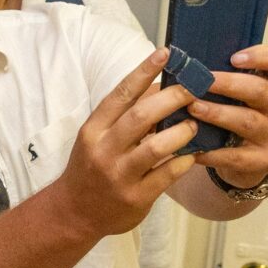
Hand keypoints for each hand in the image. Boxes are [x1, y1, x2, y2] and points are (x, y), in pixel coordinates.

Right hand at [62, 49, 201, 236]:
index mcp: (93, 130)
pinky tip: (192, 155)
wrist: (72, 213)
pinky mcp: (136, 198)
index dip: (144, 71)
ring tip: (194, 124)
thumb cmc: (90, 168)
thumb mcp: (96, 138)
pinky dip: (184, 161)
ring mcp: (119, 176)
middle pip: (141, 117)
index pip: (121, 94)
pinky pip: (167, 174)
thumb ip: (123, 116)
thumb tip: (160, 87)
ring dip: (182, 131)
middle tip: (194, 89)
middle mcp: (104, 151)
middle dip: (173, 98)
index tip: (165, 53)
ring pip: (157, 146)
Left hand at [190, 44, 267, 184]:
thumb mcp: (237, 94)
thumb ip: (224, 77)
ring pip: (247, 121)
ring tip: (193, 109)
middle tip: (200, 82)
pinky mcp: (264, 159)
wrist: (248, 161)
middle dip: (227, 84)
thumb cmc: (237, 115)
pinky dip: (213, 153)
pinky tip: (193, 149)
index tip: (234, 57)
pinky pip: (236, 155)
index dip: (262, 56)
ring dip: (217, 114)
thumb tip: (186, 63)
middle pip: (259, 90)